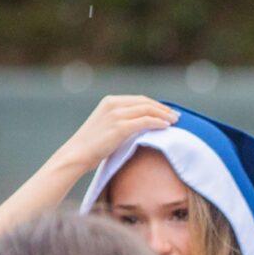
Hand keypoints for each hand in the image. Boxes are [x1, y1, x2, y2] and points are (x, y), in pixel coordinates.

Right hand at [55, 95, 178, 171]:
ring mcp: (116, 114)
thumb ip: (121, 122)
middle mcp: (113, 104)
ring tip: (175, 122)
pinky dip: (158, 123)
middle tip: (176, 116)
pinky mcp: (119, 127)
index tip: (168, 112)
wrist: (76, 155)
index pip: (139, 100)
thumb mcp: (106, 127)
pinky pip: (144, 121)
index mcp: (110, 101)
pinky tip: (166, 127)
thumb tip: (142, 127)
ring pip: (147, 110)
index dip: (156, 105)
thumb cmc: (91, 147)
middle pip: (145, 103)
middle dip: (163, 109)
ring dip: (164, 115)